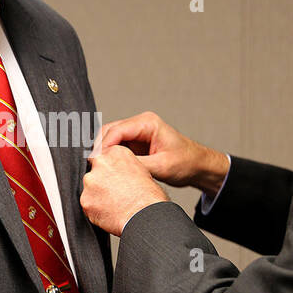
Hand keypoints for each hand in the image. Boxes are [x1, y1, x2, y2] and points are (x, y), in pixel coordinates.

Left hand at [81, 146, 168, 235]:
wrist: (145, 216)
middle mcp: (101, 163)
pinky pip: (88, 205)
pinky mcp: (85, 199)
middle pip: (94, 173)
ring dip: (98, 197)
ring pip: (90, 189)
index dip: (108, 172)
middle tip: (115, 195)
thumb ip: (124, 168)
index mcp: (116, 153)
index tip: (112, 180)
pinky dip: (96, 210)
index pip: (103, 158)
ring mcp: (91, 182)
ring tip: (115, 206)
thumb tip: (119, 174)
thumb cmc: (149, 197)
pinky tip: (110, 213)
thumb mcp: (142, 171)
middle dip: (101, 184)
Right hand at [93, 111, 228, 195]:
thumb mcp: (162, 167)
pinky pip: (116, 146)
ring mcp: (136, 132)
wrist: (198, 165)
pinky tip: (109, 168)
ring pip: (109, 139)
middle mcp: (140, 123)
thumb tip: (114, 167)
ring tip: (100, 169)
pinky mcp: (135, 142)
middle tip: (94, 167)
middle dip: (100, 149)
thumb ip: (137, 165)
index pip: (116, 131)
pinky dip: (111, 156)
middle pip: (108, 131)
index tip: (95, 162)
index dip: (103, 147)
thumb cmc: (186, 163)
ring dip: (104, 153)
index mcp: (147, 123)